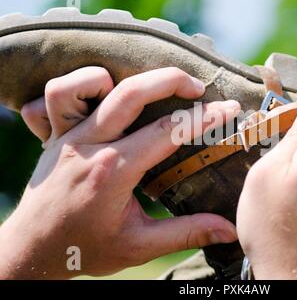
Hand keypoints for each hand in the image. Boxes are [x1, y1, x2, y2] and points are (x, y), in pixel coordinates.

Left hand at [0, 66, 239, 278]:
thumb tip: (229, 230)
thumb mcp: (139, 246)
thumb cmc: (85, 249)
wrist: (33, 252)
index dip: (204, 118)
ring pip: (85, 85)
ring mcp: (66, 136)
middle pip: (131, 94)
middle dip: (170, 80)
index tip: (229, 109)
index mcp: (113, 171)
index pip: (167, 132)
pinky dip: (78, 86)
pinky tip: (100, 96)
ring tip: (144, 88)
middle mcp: (88, 145)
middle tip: (197, 86)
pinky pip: (53, 97)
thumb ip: (187, 233)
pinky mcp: (53, 136)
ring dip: (117, 77)